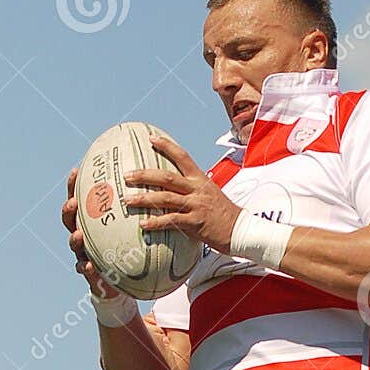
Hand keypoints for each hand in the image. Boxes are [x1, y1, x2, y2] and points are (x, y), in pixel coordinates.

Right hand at [62, 167, 126, 298]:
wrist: (125, 282)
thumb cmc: (129, 250)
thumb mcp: (134, 229)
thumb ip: (136, 211)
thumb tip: (150, 185)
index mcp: (91, 221)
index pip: (80, 200)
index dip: (74, 186)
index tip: (76, 170)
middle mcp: (84, 235)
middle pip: (70, 219)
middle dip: (68, 210)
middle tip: (73, 203)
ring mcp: (83, 253)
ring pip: (73, 243)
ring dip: (74, 238)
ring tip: (78, 235)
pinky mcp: (89, 273)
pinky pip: (84, 269)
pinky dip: (85, 267)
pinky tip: (89, 265)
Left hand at [126, 134, 240, 252]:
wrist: (243, 231)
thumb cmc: (226, 216)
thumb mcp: (212, 196)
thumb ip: (195, 192)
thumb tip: (177, 193)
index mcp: (201, 180)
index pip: (182, 157)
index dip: (166, 146)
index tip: (150, 139)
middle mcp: (197, 189)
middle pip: (165, 177)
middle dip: (143, 175)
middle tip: (126, 175)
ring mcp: (196, 205)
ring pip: (165, 198)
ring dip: (144, 199)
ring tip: (127, 200)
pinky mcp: (196, 223)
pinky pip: (171, 221)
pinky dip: (155, 222)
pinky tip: (143, 224)